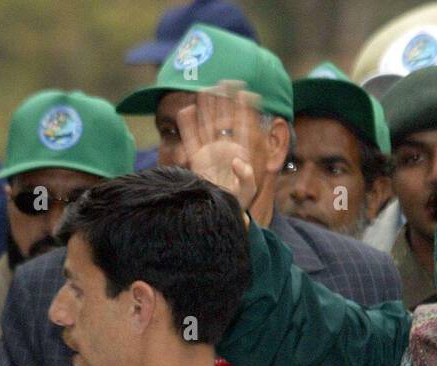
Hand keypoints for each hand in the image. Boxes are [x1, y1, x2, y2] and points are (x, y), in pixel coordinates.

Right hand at [177, 80, 258, 211]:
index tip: (249, 92)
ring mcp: (209, 153)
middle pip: (225, 120)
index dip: (247, 109)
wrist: (218, 214)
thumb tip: (237, 161)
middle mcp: (225, 149)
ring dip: (207, 108)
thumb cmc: (236, 204)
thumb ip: (246, 177)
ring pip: (207, 124)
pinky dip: (187, 125)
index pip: (245, 126)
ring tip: (206, 88)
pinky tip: (186, 110)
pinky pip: (190, 139)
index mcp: (241, 153)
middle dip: (225, 101)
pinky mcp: (196, 160)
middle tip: (226, 81)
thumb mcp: (247, 192)